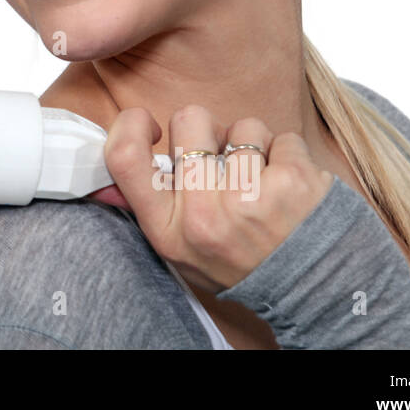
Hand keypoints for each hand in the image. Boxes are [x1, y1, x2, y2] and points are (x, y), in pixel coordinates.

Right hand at [91, 104, 333, 293]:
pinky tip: (290, 186)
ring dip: (253, 146)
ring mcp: (249, 197)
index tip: (152, 125)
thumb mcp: (182, 251)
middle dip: (207, 131)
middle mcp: (204, 215)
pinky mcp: (293, 182)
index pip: (126, 157)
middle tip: (222, 164)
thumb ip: (148, 210)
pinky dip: (288, 154)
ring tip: (262, 182)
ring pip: (241, 126)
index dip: (131, 124)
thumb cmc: (240, 262)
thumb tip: (99, 183)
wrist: (310, 289)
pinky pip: (282, 137)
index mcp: (169, 230)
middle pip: (188, 119)